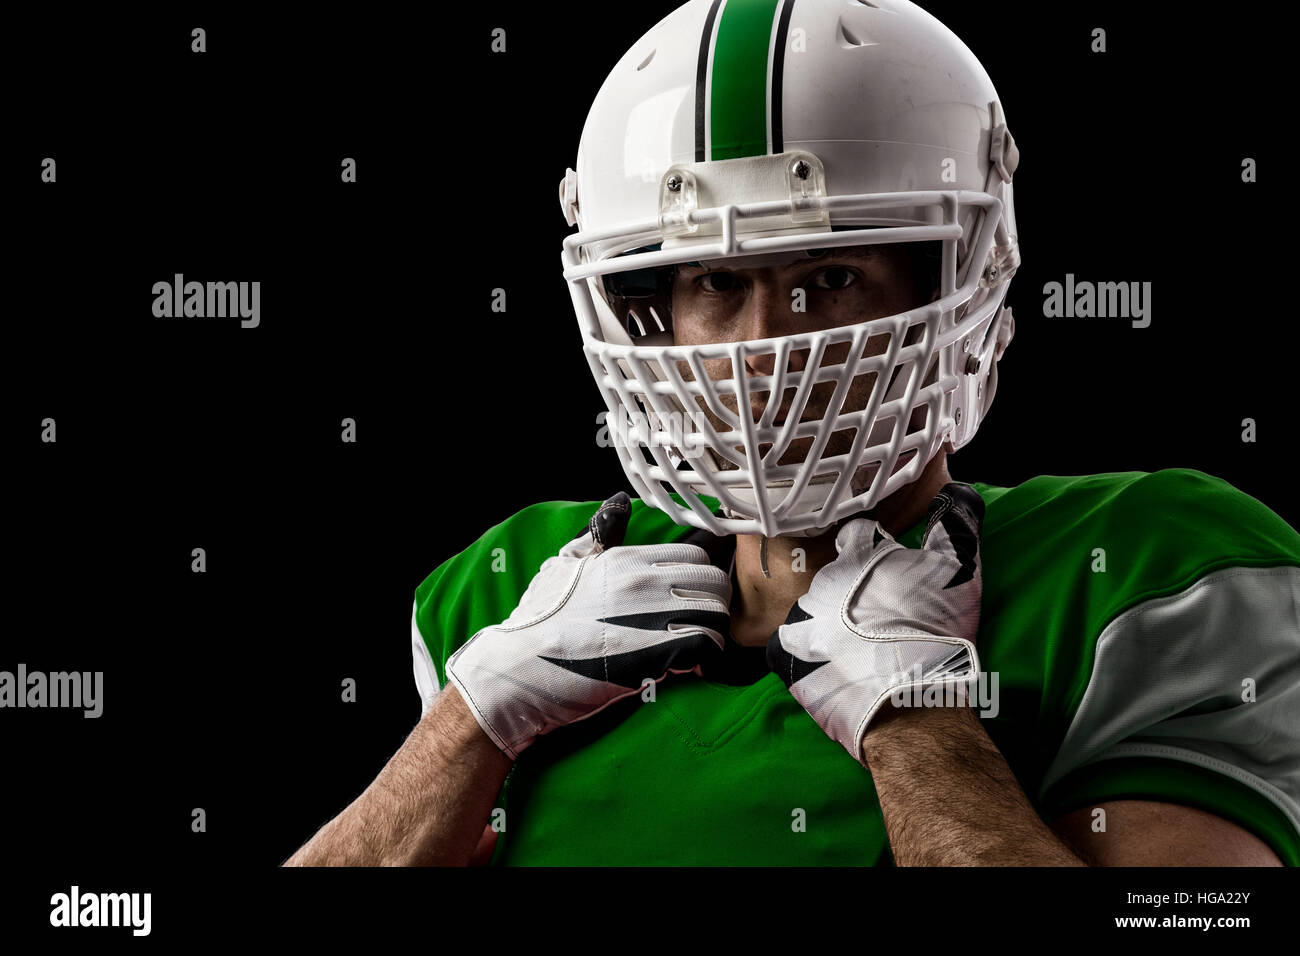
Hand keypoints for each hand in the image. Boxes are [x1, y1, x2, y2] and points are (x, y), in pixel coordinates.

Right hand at [447, 492, 730, 758]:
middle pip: (715, 581)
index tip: (691, 595)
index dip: (700, 576)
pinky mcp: (655, 655)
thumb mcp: (565, 564)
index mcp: (627, 559)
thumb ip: (600, 533)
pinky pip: (706, 646)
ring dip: (714, 631)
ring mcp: (651, 617)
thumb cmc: (540, 619)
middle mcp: (644, 582)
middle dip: (715, 602)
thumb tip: (619, 501)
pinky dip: (706, 656)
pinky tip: (689, 664)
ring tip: (696, 645)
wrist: (518, 669)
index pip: (697, 554)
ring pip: (717, 614)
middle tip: (700, 622)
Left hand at [766, 483, 984, 765]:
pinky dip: (807, 654)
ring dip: (829, 624)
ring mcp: (798, 616)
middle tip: (879, 621)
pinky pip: (789, 645)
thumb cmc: (938, 636)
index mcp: (858, 554)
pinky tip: (834, 666)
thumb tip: (956, 490)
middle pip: (834, 577)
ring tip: (858, 650)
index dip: (873, 551)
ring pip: (811, 610)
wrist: (909, 704)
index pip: (857, 535)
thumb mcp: (961, 571)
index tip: (887, 571)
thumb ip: (957, 523)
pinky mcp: (783, 654)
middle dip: (853, 593)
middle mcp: (821, 579)